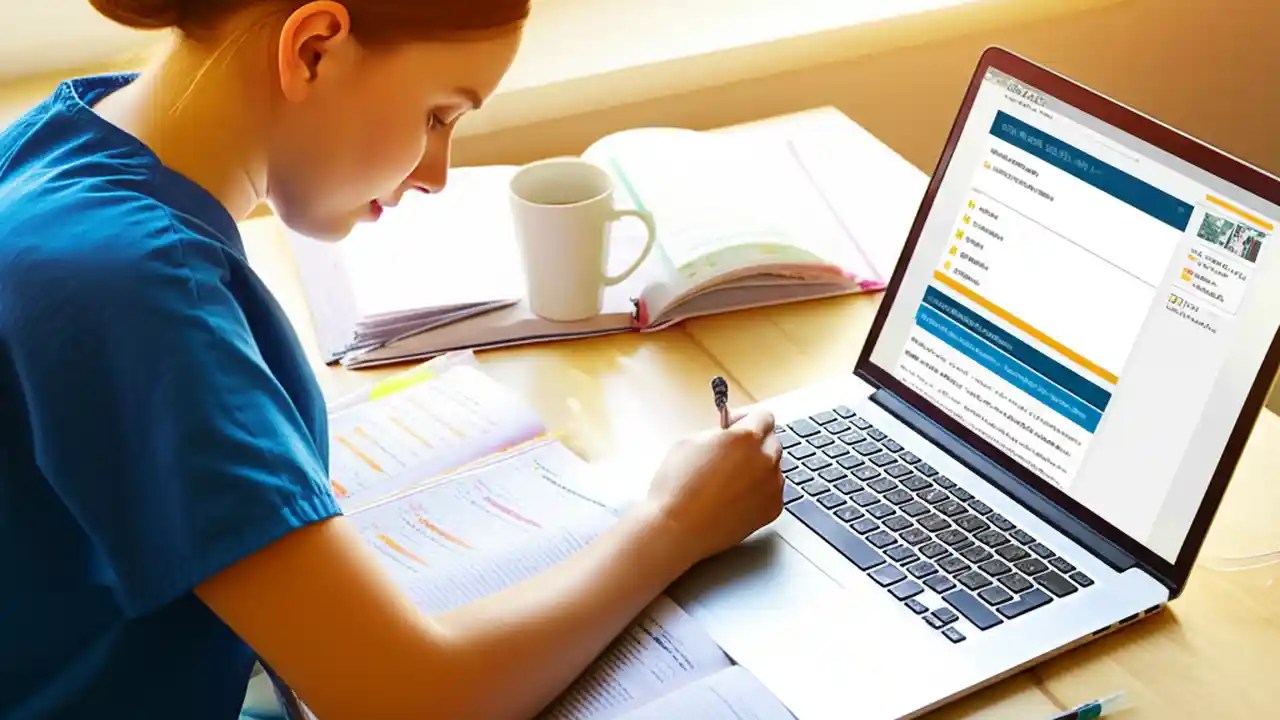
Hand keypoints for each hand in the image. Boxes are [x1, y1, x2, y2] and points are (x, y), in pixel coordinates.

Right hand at [645, 407, 783, 563]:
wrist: (676, 529)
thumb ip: (719, 432)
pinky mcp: (772, 510)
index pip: (764, 416)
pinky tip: (734, 497)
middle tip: (730, 453)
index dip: (746, 418)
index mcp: (746, 437)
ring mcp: (772, 487)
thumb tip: (728, 433)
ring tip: (729, 480)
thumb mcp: (691, 441)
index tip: (735, 426)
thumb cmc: (676, 487)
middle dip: (753, 443)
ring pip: (772, 468)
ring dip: (757, 468)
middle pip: (771, 440)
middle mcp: (766, 460)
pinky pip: (772, 491)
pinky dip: (758, 491)